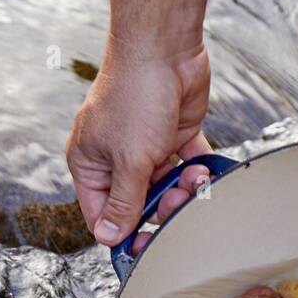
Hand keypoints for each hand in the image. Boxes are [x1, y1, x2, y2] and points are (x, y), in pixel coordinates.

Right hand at [66, 38, 213, 251]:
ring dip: (183, 189)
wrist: (165, 50)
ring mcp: (146, 147)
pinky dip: (199, 171)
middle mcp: (115, 158)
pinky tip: (207, 171)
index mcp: (90, 164)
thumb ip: (124, 202)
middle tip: (178, 201)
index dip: (123, 234)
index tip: (146, 247)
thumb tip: (110, 237)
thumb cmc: (135, 97)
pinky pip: (187, 164)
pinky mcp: (173, 135)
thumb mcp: (129, 160)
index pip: (102, 214)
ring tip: (194, 178)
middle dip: (161, 208)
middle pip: (138, 204)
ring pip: (166, 186)